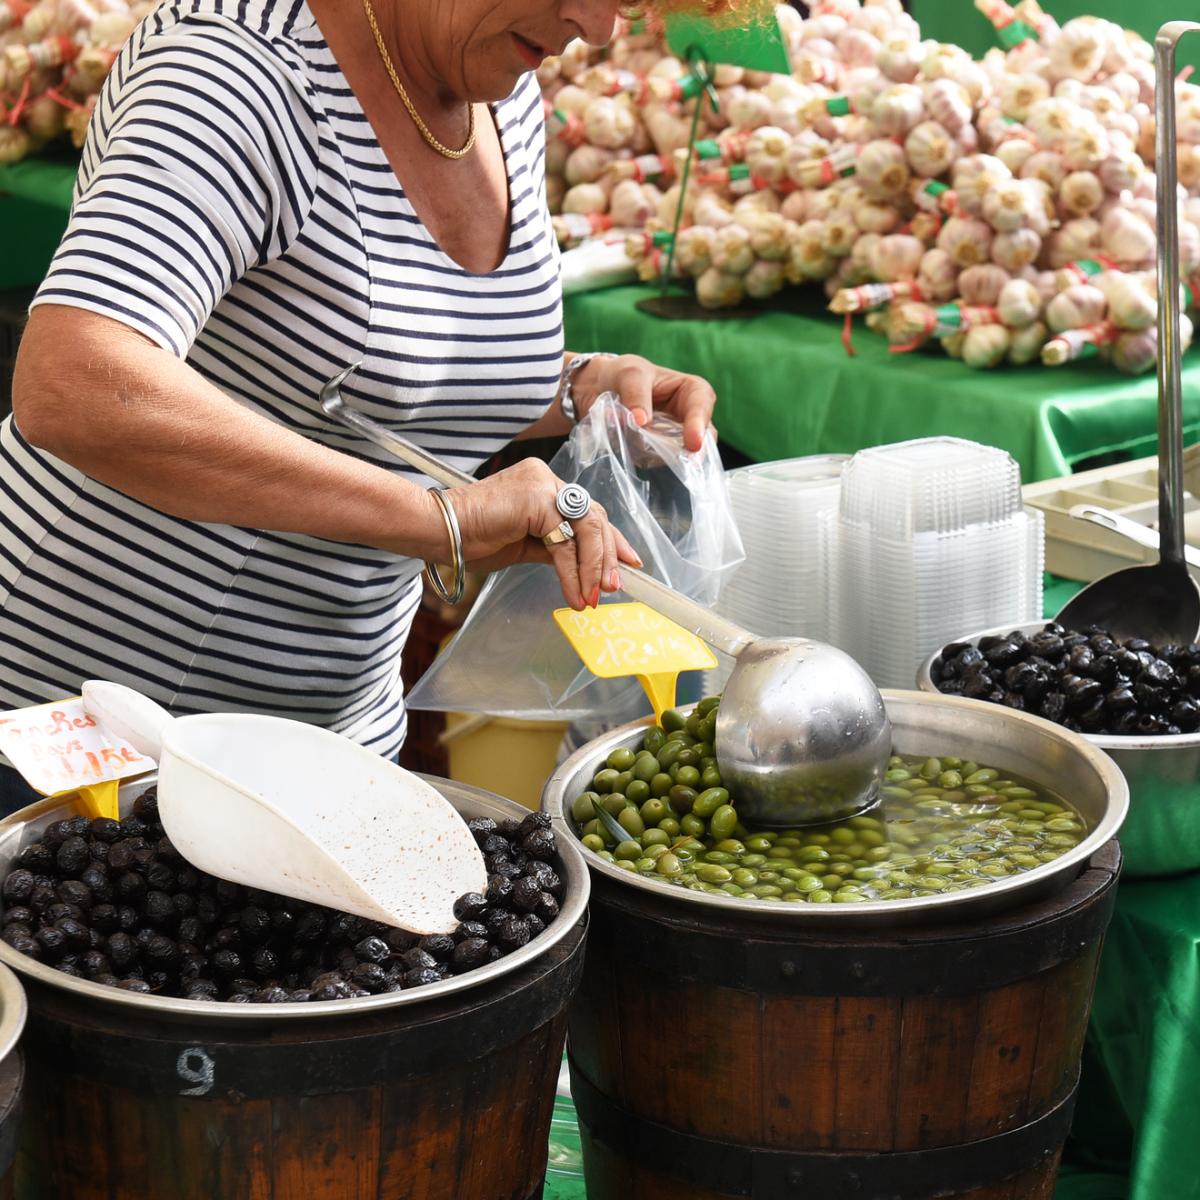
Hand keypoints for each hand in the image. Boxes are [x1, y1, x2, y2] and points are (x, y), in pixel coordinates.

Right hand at [444, 458, 641, 610]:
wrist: (439, 532)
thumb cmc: (472, 539)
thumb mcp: (526, 546)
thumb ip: (556, 550)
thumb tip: (585, 570)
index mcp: (543, 486)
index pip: (587, 513)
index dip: (611, 540)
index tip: (628, 564)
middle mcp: (546, 479)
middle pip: (593, 518)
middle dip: (608, 556)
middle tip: (613, 588)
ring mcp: (543, 485)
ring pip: (585, 528)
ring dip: (593, 568)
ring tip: (594, 597)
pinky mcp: (538, 499)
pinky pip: (565, 541)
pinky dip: (573, 570)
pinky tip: (575, 593)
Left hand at [571, 354, 716, 452]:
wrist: (598, 390)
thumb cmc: (622, 375)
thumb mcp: (628, 374)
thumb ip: (635, 393)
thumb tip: (642, 421)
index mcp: (691, 391)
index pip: (702, 406)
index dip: (699, 424)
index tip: (693, 443)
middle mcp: (688, 418)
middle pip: (700, 439)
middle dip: (691, 451)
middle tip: (685, 464)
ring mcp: (673, 439)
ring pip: (676, 455)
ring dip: (657, 453)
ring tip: (634, 442)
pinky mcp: (656, 454)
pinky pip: (654, 462)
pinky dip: (642, 457)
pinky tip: (628, 447)